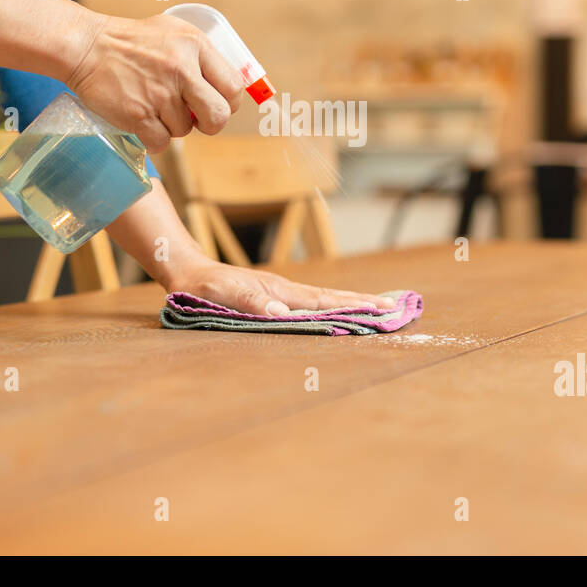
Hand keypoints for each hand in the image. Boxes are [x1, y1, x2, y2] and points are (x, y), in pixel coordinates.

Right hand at [67, 14, 244, 152]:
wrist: (86, 47)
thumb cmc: (131, 42)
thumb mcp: (174, 32)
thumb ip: (202, 56)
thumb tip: (227, 86)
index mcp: (195, 46)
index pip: (233, 86)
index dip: (228, 102)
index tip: (216, 103)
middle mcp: (181, 69)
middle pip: (218, 116)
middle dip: (210, 124)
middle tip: (196, 119)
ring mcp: (159, 93)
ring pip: (184, 131)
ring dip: (171, 126)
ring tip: (153, 106)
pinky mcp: (138, 114)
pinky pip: (161, 143)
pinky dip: (153, 139)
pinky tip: (143, 122)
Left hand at [166, 257, 396, 315]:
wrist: (191, 273)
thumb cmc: (206, 287)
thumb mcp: (226, 296)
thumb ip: (253, 304)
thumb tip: (283, 313)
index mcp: (280, 292)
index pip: (324, 301)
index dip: (353, 306)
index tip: (380, 308)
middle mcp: (287, 291)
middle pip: (332, 298)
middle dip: (364, 304)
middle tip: (395, 308)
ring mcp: (282, 294)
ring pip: (324, 300)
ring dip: (352, 304)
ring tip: (378, 307)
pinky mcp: (275, 298)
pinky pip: (310, 304)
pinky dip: (331, 307)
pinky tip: (339, 310)